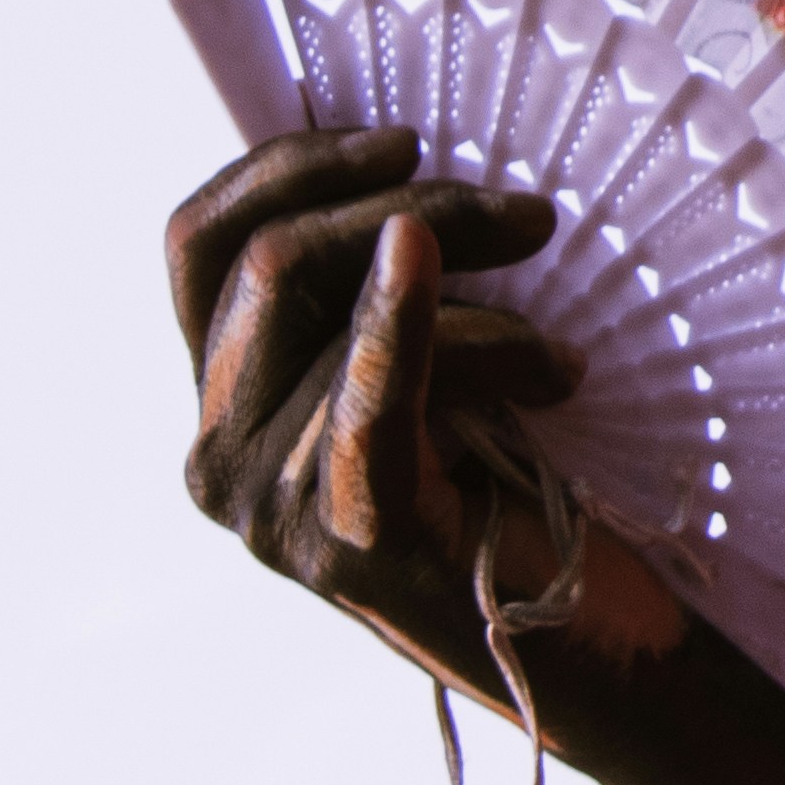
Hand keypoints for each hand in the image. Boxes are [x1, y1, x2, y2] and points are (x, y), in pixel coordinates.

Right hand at [166, 126, 583, 689]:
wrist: (586, 645)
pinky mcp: (347, 544)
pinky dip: (398, 318)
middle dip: (418, 206)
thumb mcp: (419, 364)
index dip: (287, 166)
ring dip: (481, 304)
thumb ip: (368, 285)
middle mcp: (217, 458)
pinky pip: (363, 399)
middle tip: (533, 219)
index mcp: (222, 402)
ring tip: (555, 358)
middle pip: (276, 261)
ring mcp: (269, 512)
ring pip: (341, 315)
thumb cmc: (506, 488)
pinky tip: (421, 259)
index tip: (404, 139)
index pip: (199, 242)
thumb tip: (399, 164)